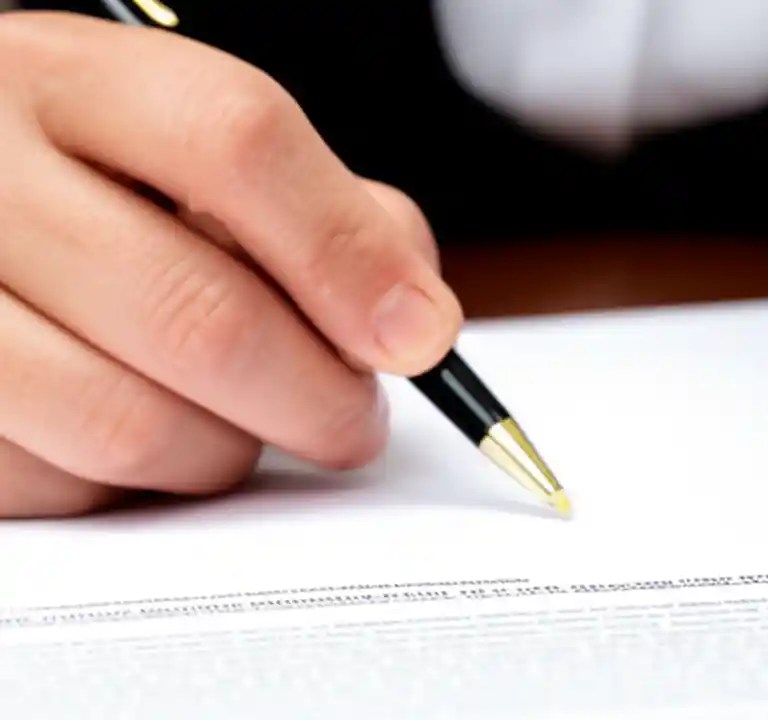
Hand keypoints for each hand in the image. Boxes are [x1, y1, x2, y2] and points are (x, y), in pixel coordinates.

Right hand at [0, 13, 461, 515]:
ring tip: (245, 425)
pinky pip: (64, 488)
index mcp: (65, 80)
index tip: (418, 335)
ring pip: (130, 428)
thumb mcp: (187, 146)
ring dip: (230, 452)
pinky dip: (136, 485)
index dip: (348, 252)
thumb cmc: (92, 183)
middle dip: (320, 397)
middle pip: (201, 315)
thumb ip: (322, 206)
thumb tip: (410, 316)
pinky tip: (144, 428)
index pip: (233, 141)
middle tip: (352, 418)